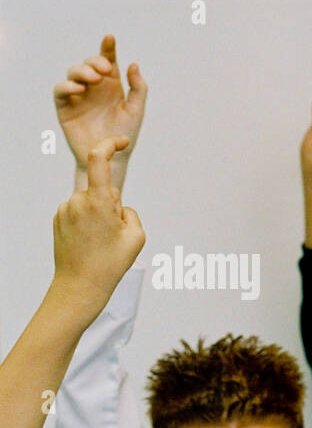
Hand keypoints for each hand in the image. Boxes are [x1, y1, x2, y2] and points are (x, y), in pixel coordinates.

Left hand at [51, 137, 146, 324]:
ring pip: (92, 202)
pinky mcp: (58, 219)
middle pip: (104, 191)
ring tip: (101, 242)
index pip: (99, 160)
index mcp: (98, 201)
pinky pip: (80, 212)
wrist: (80, 285)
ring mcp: (65, 210)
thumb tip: (118, 206)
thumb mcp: (137, 237)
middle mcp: (77, 201)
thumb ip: (131, 213)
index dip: (110, 145)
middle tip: (114, 235)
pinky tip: (89, 242)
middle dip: (113, 206)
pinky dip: (88, 223)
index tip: (120, 142)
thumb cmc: (110, 263)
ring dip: (100, 216)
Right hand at [53, 35, 146, 190]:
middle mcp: (94, 87)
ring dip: (83, 71)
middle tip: (106, 70)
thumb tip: (133, 64)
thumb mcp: (136, 110)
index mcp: (111, 85)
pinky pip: (61, 90)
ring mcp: (78, 95)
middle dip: (95, 61)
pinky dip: (68, 86)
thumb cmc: (124, 135)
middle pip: (89, 64)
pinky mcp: (65, 106)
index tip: (110, 38)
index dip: (107, 48)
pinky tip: (80, 90)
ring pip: (74, 73)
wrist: (110, 157)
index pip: (107, 61)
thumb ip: (138, 88)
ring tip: (94, 79)